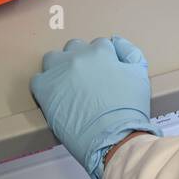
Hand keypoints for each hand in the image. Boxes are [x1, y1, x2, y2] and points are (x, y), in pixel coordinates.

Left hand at [31, 36, 158, 178]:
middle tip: (85, 79)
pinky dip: (45, 87)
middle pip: (74, 47)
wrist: (112, 137)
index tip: (102, 73)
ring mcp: (59, 72)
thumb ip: (131, 53)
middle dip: (80, 59)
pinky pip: (38, 80)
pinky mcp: (45, 89)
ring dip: (59, 68)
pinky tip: (54, 98)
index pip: (99, 45)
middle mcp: (78, 56)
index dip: (102, 59)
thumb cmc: (128, 109)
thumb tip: (116, 41)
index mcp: (101, 52)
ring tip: (66, 85)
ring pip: (53, 59)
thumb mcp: (140, 76)